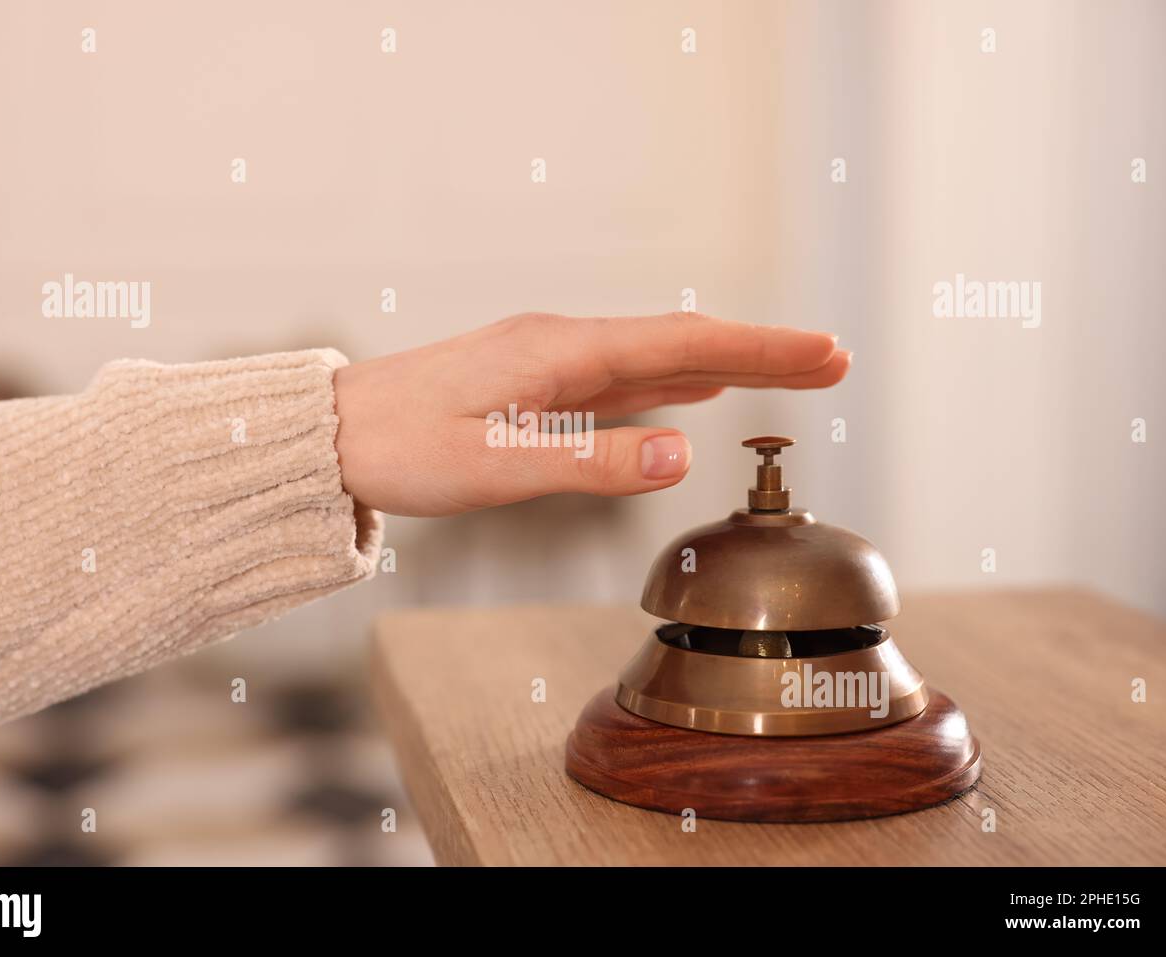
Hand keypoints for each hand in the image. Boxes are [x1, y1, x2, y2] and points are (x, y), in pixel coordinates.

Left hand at [333, 312, 847, 515]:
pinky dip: (673, 377)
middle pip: (684, 341)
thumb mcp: (495, 467)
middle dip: (763, 351)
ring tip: (789, 371)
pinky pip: (623, 375)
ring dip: (728, 363)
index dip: (763, 351)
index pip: (686, 343)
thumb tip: (683, 456)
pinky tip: (694, 384)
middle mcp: (563, 344)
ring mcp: (550, 360)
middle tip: (835, 360)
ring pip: (658, 357)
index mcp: (561, 353)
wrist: (329, 434)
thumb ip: (590, 462)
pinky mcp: (535, 382)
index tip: (827, 355)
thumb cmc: (401, 449)